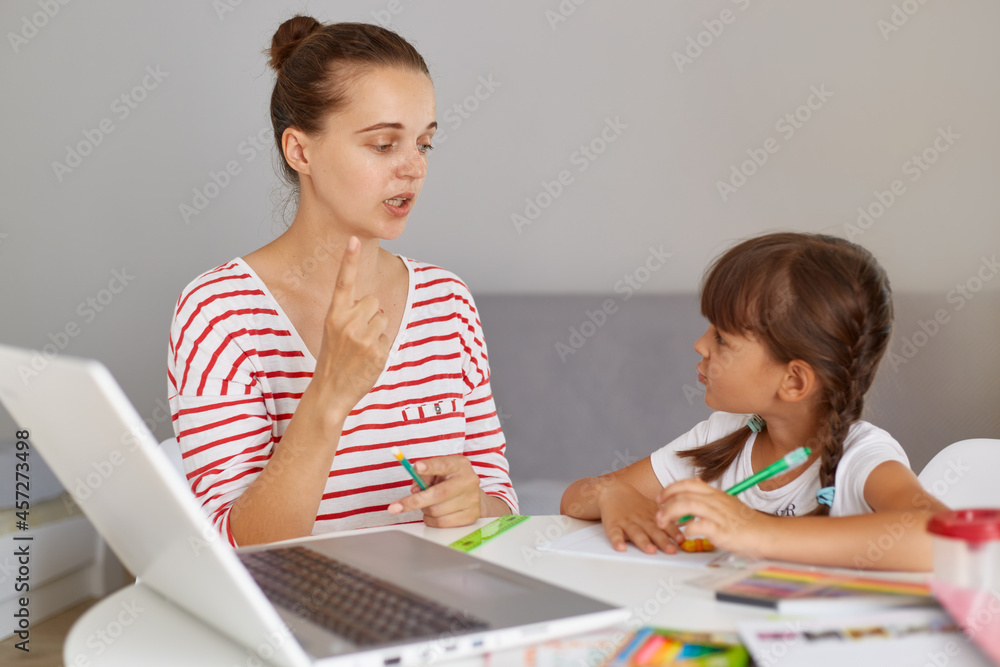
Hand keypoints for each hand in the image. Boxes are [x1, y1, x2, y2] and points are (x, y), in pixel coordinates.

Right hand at [311, 236, 391, 421]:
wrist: (330, 391)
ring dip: (376, 331)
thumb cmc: (333, 358)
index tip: (354, 239)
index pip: (343, 282)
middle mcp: (347, 322)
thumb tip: (375, 305)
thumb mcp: (333, 331)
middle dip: (369, 314)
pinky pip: (387, 337)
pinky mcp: (377, 351)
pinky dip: (380, 348)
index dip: (349, 259)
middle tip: (355, 335)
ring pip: (383, 318)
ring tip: (360, 348)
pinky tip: (366, 359)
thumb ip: (350, 314)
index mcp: (333, 315)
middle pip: (373, 300)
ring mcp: (363, 337)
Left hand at [386, 455, 482, 527]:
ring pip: (436, 511)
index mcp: (459, 464)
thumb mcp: (437, 472)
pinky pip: (441, 523)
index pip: (443, 464)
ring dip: (424, 510)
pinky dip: (431, 520)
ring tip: (428, 504)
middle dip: (414, 501)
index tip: (416, 467)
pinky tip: (435, 513)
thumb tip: (414, 491)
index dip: (429, 466)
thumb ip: (423, 476)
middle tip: (395, 507)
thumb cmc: (449, 480)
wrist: (472, 494)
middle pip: (438, 494)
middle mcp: (469, 480)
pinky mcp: (471, 516)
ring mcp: (472, 499)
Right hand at [597, 480, 678, 554]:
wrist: (613, 490)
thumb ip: (669, 519)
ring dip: (643, 541)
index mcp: (652, 516)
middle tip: (671, 549)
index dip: (674, 532)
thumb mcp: (653, 508)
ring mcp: (627, 522)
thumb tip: (690, 523)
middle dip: (663, 540)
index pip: (665, 524)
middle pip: (653, 530)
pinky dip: (617, 540)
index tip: (682, 540)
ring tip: (650, 550)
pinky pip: (614, 533)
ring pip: (636, 532)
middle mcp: (641, 519)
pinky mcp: (613, 524)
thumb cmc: (635, 504)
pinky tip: (621, 547)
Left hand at [654, 478, 770, 556]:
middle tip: (657, 514)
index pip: (689, 484)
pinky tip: (685, 534)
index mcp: (716, 494)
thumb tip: (693, 489)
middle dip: (666, 503)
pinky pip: (701, 525)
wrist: (767, 534)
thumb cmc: (747, 523)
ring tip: (664, 523)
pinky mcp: (723, 531)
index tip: (660, 498)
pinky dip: (689, 529)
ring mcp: (719, 515)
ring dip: (671, 513)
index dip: (671, 488)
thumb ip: (710, 499)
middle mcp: (716, 501)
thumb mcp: (727, 504)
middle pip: (685, 494)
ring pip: (689, 505)